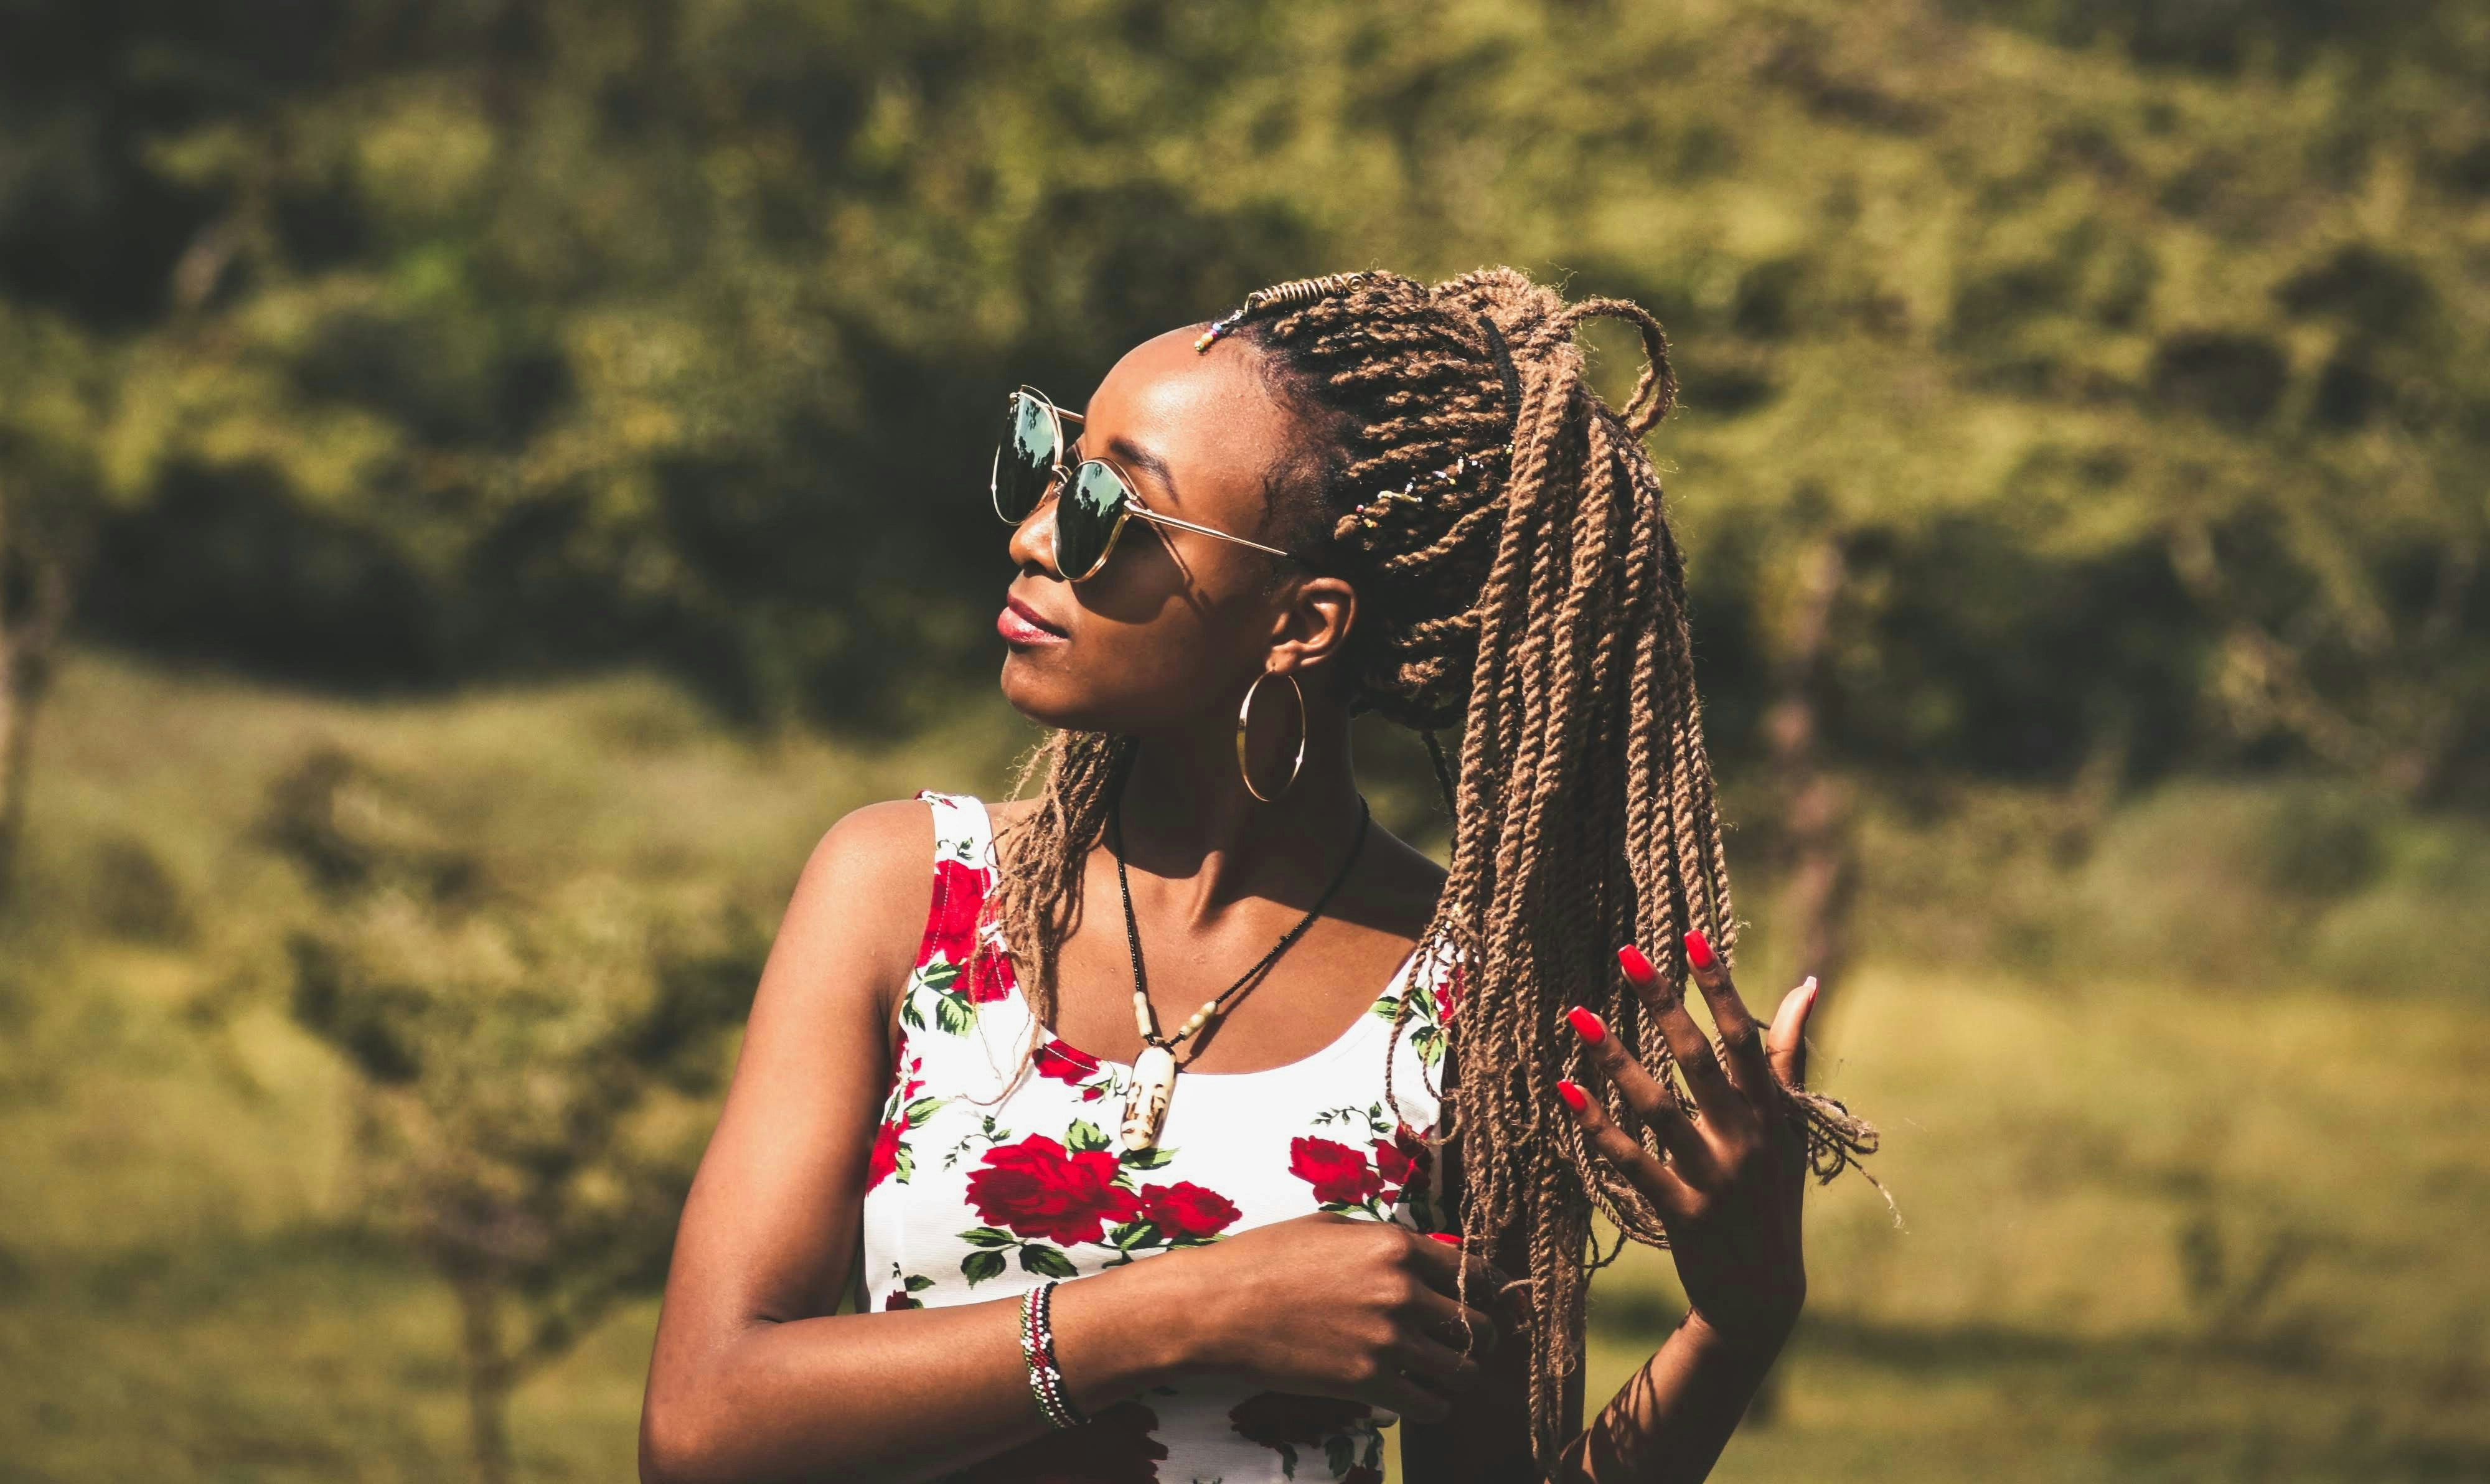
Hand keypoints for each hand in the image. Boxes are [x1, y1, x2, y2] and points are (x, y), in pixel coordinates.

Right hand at [1156, 1211, 1529, 1421]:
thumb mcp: (1328, 1229)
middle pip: (1474, 1322)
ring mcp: (1387, 1337)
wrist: (1217, 1307)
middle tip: (1473, 1346)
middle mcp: (1401, 1289)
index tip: (1497, 1303)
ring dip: (1461, 1376)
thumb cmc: (1263, 1259)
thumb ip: (1379, 1242)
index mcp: (1394, 1245)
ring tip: (1452, 1379)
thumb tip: (1415, 1254)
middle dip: (1479, 1337)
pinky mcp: (1367, 1380)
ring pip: (1460, 1367)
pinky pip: (1428, 1404)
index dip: (1490, 1290)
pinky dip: (1433, 1407)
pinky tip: (1425, 1404)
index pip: (1470, 1269)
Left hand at [1556, 932, 1816, 1362]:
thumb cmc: (1773, 1197)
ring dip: (1616, 1058)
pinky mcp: (1681, 1212)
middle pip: (1699, 1060)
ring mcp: (1714, 1178)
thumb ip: (1788, 1057)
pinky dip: (1597, 1126)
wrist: (1763, 1294)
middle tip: (1625, 952)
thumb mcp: (1792, 1128)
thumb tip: (1805, 983)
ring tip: (1578, 1014)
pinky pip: (1631, 1161)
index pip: (1745, 1037)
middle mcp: (1747, 1140)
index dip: (1720, 986)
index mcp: (1772, 1113)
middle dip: (1664, 1003)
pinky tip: (1565, 1089)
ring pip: (1658, 1107)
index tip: (1690, 936)